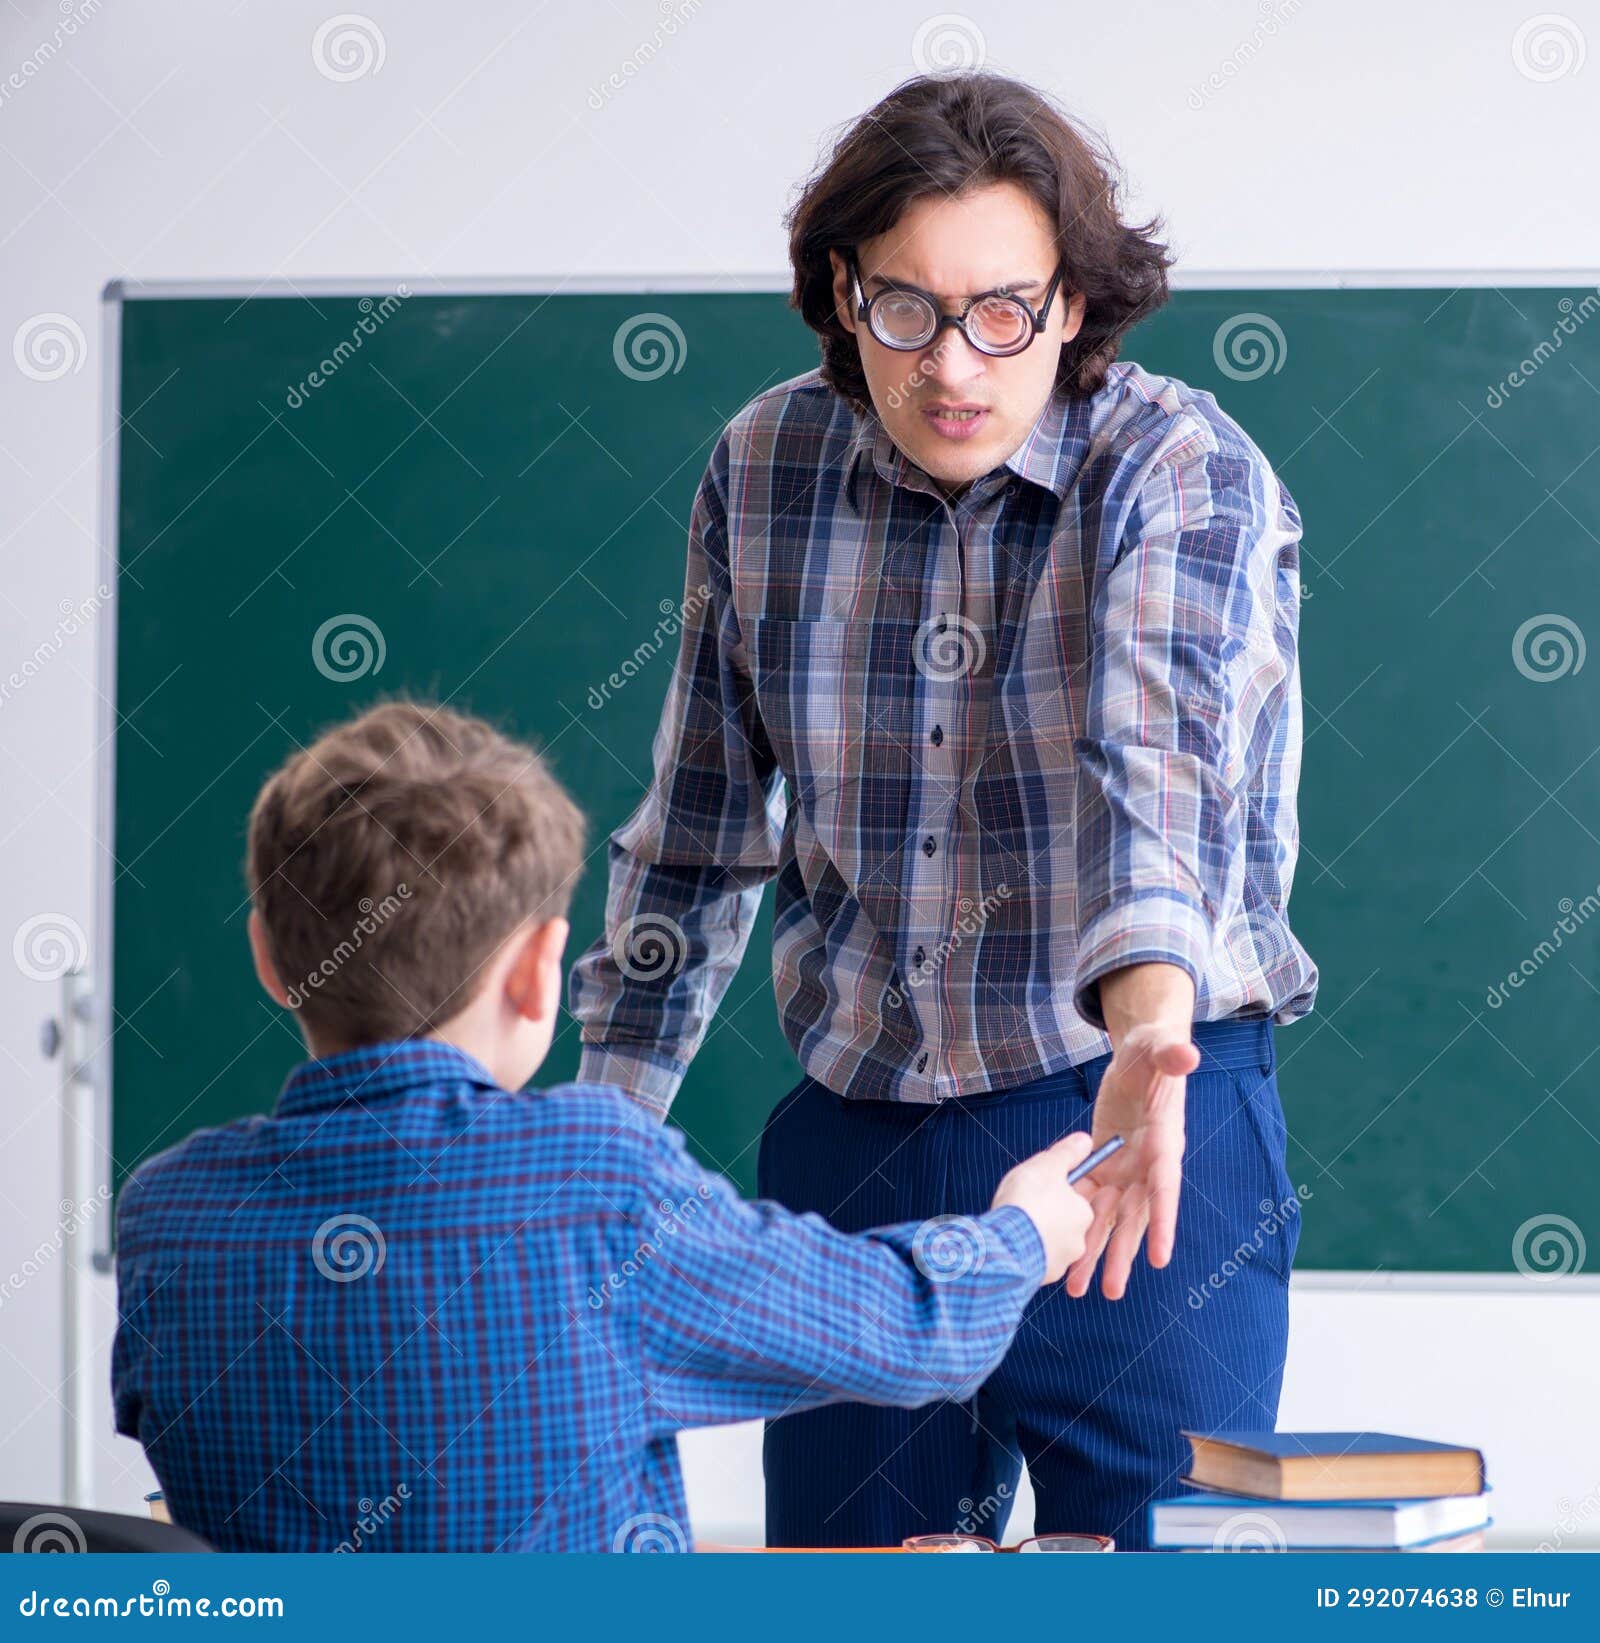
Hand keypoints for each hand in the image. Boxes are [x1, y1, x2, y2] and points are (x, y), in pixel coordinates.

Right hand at [990, 1131, 1097, 1284]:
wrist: (1006, 1246)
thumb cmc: (1027, 1202)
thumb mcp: (1047, 1166)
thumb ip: (1067, 1154)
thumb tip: (1086, 1140)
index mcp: (1083, 1213)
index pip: (1073, 1198)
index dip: (1052, 1191)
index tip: (1034, 1187)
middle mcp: (1079, 1241)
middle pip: (1061, 1222)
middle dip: (1044, 1216)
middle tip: (1022, 1206)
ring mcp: (1060, 1262)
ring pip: (1047, 1243)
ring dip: (1033, 1236)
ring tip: (1012, 1226)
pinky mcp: (1041, 1278)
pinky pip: (1033, 1261)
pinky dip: (1023, 1253)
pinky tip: (1008, 1244)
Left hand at [1065, 1022, 1198, 1299]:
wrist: (1142, 1056)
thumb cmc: (1153, 1052)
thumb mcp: (1157, 1049)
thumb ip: (1170, 1055)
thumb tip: (1188, 1054)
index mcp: (1164, 1143)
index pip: (1165, 1188)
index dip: (1163, 1222)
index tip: (1160, 1258)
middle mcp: (1147, 1164)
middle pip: (1135, 1217)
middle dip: (1122, 1254)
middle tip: (1110, 1291)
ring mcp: (1126, 1168)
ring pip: (1110, 1218)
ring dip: (1094, 1252)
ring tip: (1076, 1289)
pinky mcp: (1106, 1163)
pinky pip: (1090, 1200)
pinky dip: (1078, 1226)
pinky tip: (1061, 1252)